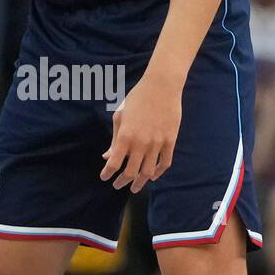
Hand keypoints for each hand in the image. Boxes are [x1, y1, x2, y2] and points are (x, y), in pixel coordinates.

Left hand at [101, 75, 180, 192]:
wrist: (162, 87)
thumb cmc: (137, 99)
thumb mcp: (120, 116)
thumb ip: (114, 139)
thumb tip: (107, 156)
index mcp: (125, 136)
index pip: (113, 163)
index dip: (107, 174)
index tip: (104, 178)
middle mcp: (140, 143)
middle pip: (130, 172)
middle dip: (122, 181)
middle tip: (118, 185)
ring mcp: (157, 144)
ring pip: (147, 172)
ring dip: (140, 182)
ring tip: (135, 187)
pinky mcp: (170, 141)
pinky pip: (164, 163)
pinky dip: (158, 173)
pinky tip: (152, 176)